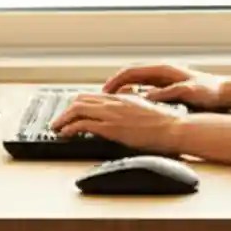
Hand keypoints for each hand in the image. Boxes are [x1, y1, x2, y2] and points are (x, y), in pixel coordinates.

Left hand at [50, 93, 184, 153]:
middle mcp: (115, 102)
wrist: (174, 128)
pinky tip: (64, 134)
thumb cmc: (166, 123)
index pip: (93, 96)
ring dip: (63, 118)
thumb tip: (127, 105)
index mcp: (124, 98)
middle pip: (81, 99)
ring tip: (56, 127)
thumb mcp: (148, 109)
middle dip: (67, 110)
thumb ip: (134, 105)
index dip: (79, 103)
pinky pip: (83, 125)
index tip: (72, 113)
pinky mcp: (111, 128)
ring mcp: (112, 114)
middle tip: (59, 121)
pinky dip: (69, 128)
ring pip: (77, 109)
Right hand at [102, 64, 225, 110]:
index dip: (114, 82)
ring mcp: (164, 78)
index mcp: (163, 70)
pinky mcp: (168, 87)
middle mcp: (161, 72)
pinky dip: (134, 96)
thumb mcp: (188, 92)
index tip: (103, 93)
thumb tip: (145, 97)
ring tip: (110, 106)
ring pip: (135, 83)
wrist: (224, 91)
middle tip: (99, 100)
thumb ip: (167, 93)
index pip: (130, 71)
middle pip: (129, 76)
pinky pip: (144, 89)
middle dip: (113, 86)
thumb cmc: (208, 91)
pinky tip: (131, 108)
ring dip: (122, 92)